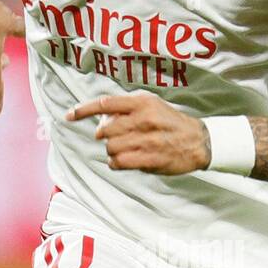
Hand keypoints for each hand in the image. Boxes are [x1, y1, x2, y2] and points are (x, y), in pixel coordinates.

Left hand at [66, 90, 209, 174]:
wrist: (198, 141)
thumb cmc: (169, 121)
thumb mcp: (151, 104)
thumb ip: (126, 107)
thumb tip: (100, 116)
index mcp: (141, 103)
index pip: (105, 104)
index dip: (83, 110)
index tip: (69, 115)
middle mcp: (143, 120)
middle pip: (105, 131)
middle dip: (105, 136)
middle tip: (116, 137)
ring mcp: (146, 141)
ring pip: (110, 148)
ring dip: (111, 151)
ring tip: (123, 149)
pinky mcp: (150, 159)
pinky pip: (119, 163)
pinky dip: (115, 163)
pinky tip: (122, 161)